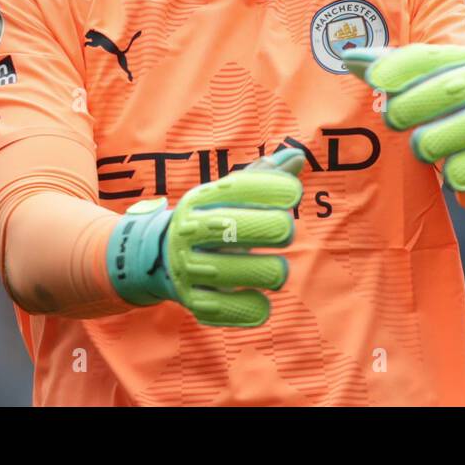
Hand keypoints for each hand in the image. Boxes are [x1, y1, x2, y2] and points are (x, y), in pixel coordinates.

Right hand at [106, 148, 304, 326]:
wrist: (165, 258)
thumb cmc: (215, 219)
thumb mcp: (231, 195)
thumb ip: (265, 176)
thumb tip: (298, 156)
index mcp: (199, 201)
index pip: (234, 187)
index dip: (267, 188)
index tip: (295, 193)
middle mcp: (188, 231)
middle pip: (230, 226)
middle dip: (269, 227)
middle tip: (287, 231)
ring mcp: (188, 268)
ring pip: (231, 271)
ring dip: (267, 270)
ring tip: (278, 270)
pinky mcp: (195, 301)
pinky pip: (228, 309)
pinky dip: (253, 307)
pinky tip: (263, 299)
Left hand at [342, 43, 464, 191]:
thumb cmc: (442, 96)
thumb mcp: (419, 77)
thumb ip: (385, 68)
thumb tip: (350, 58)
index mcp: (458, 58)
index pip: (426, 57)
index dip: (398, 67)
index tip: (373, 80)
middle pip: (449, 88)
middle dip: (416, 104)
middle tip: (392, 120)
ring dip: (440, 137)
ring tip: (419, 147)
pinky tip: (449, 176)